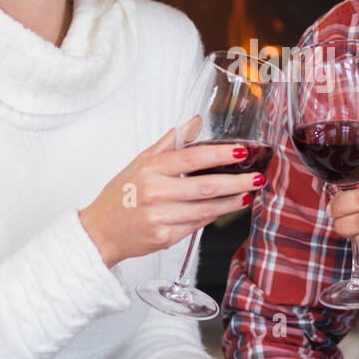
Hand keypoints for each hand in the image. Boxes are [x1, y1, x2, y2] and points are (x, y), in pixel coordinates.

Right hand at [79, 125, 264, 267]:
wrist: (99, 232)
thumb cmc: (121, 195)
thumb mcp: (140, 162)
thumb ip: (170, 142)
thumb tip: (196, 121)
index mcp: (150, 169)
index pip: (192, 158)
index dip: (220, 155)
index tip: (242, 152)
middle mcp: (154, 192)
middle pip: (205, 186)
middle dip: (237, 182)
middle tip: (258, 178)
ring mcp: (159, 217)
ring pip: (206, 209)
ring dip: (231, 202)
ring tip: (248, 194)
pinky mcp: (164, 238)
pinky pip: (197, 226)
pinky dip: (213, 216)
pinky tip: (224, 209)